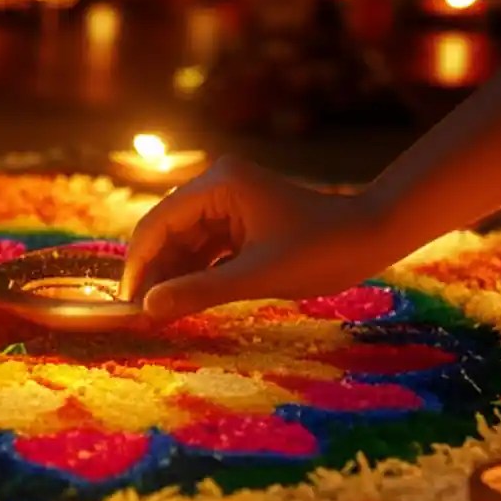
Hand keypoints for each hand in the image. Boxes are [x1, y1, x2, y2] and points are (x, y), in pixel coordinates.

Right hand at [120, 156, 400, 320]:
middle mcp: (217, 185)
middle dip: (154, 273)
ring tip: (161, 316)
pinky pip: (205, 249)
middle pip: (166, 232)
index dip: (138, 265)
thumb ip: (198, 292)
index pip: (157, 224)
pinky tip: (185, 303)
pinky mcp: (240, 221)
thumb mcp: (256, 276)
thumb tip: (147, 310)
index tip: (128, 304)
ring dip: (173, 277)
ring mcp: (228, 203)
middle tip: (142, 317)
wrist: (372, 236)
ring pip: (184, 244)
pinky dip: (195, 275)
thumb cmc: (321, 250)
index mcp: (218, 183)